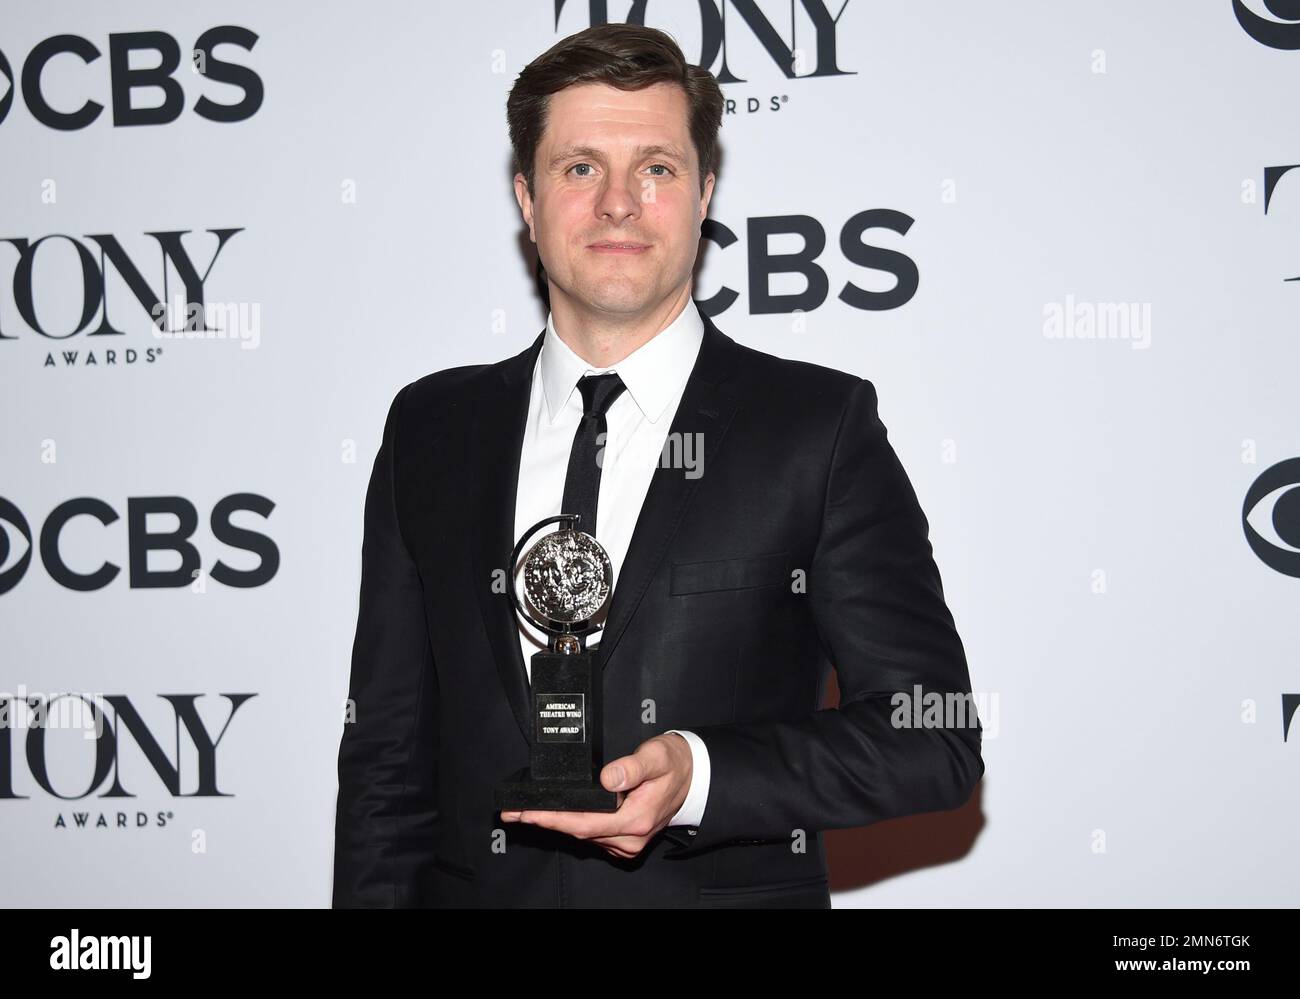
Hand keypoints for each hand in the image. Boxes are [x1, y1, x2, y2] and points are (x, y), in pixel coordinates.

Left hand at [499, 732, 692, 858]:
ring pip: (583, 836)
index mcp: (636, 819)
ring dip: (555, 824)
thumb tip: (609, 779)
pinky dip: (571, 826)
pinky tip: (554, 816)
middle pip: (578, 832)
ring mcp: (627, 842)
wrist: (693, 777)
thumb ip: (633, 766)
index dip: (553, 818)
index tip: (527, 812)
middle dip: (544, 821)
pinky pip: (591, 836)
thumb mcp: (658, 756)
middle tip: (512, 813)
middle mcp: (630, 837)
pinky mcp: (624, 841)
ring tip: (526, 813)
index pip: (584, 823)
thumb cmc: (675, 764)